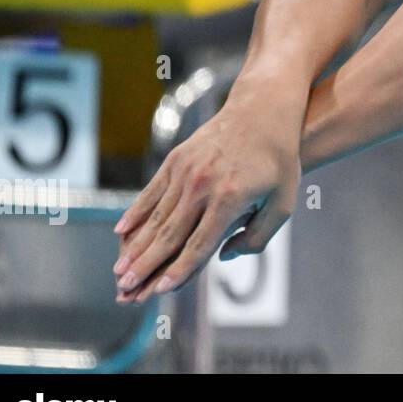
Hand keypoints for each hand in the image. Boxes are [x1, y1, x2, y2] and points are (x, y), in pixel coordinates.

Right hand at [112, 84, 304, 303]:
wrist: (263, 110)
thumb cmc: (278, 160)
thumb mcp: (283, 202)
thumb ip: (258, 236)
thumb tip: (225, 256)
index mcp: (230, 199)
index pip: (199, 244)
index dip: (179, 270)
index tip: (160, 291)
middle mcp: (203, 185)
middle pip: (170, 235)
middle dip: (146, 266)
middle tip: (125, 290)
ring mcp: (186, 170)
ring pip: (156, 217)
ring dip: (135, 246)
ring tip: (119, 271)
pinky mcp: (176, 159)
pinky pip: (151, 192)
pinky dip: (135, 214)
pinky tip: (120, 233)